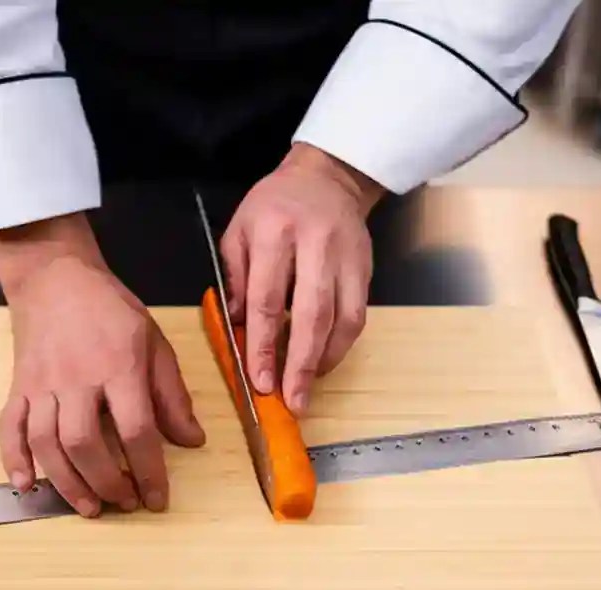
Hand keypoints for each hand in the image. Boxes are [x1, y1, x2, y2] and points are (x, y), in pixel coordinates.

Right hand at [0, 213, 205, 516]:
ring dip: (66, 482)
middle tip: (125, 503)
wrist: (55, 276)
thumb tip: (191, 439)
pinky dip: (13, 459)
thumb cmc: (109, 308)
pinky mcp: (18, 386)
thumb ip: (171, 393)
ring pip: (46, 442)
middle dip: (106, 483)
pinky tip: (26, 485)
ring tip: (89, 507)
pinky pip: (9, 427)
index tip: (157, 498)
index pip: (136, 429)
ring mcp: (42, 383)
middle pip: (85, 443)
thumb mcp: (154, 341)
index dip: (148, 471)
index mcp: (119, 365)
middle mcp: (77, 377)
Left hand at [220, 142, 383, 413]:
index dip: (264, 344)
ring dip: (324, 360)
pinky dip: (341, 345)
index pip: (268, 299)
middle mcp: (315, 243)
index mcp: (274, 232)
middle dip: (299, 363)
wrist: (326, 179)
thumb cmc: (273, 207)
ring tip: (306, 390)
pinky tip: (323, 363)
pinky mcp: (365, 268)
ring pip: (342, 318)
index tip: (258, 379)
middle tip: (290, 399)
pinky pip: (357, 315)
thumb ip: (234, 277)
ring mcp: (346, 256)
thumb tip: (236, 326)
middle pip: (311, 313)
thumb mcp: (239, 230)